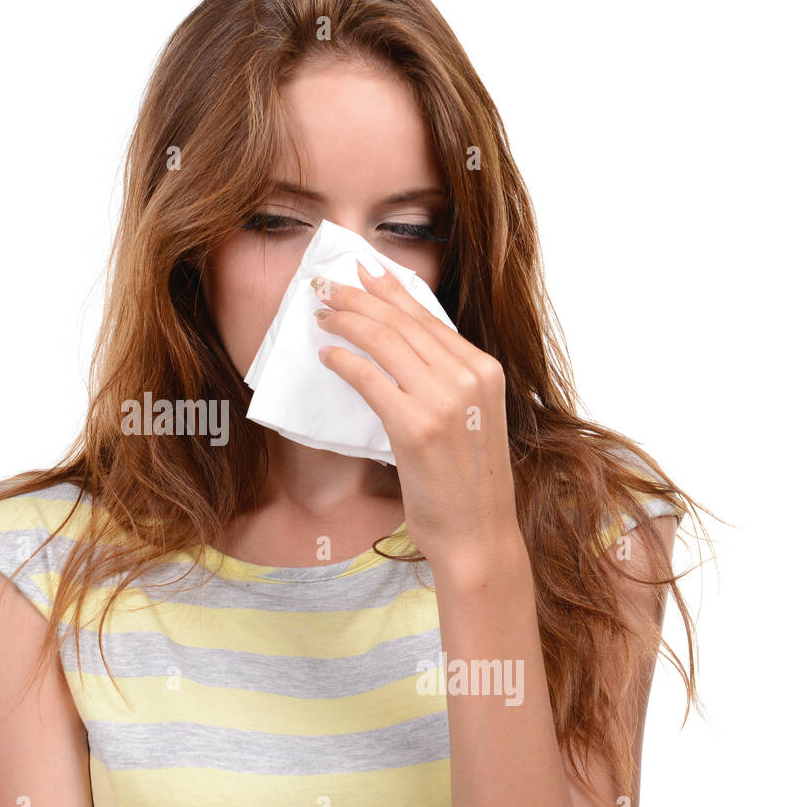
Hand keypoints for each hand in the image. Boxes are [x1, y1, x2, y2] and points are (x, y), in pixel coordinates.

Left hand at [314, 260, 520, 564]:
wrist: (477, 534)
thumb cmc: (465, 483)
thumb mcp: (469, 419)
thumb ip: (445, 382)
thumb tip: (400, 348)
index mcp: (485, 370)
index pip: (429, 317)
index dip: (392, 291)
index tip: (365, 271)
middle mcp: (470, 377)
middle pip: (403, 322)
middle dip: (359, 297)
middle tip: (326, 285)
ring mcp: (445, 401)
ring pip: (385, 342)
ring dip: (347, 322)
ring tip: (321, 314)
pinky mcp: (416, 427)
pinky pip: (370, 379)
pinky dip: (344, 362)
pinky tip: (327, 356)